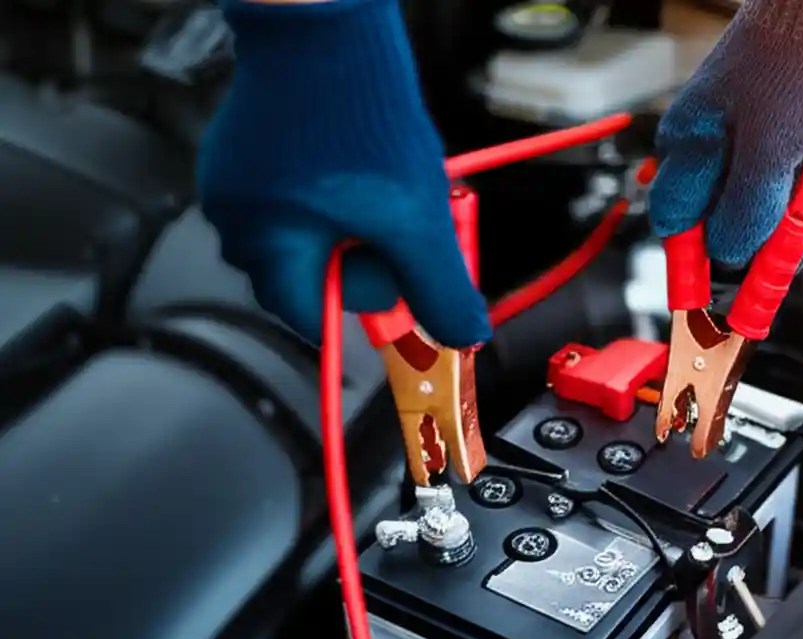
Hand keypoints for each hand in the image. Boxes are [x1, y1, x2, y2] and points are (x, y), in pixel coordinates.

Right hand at [197, 0, 489, 346]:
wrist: (326, 21)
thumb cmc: (359, 121)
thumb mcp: (413, 220)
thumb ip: (437, 288)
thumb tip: (461, 335)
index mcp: (261, 245)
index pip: (311, 314)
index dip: (367, 301)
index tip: (405, 281)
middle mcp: (233, 216)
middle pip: (312, 272)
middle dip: (368, 254)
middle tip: (405, 221)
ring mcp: (236, 176)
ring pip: (311, 229)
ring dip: (359, 219)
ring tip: (389, 181)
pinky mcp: (249, 144)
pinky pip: (299, 190)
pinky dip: (339, 186)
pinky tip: (365, 155)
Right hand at [648, 0, 802, 265]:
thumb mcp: (771, 144)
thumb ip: (746, 208)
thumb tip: (730, 259)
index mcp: (690, 143)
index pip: (679, 227)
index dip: (701, 264)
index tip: (718, 301)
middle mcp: (716, 145)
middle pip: (732, 223)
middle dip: (768, 230)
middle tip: (792, 216)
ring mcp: (756, 141)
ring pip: (773, 207)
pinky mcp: (793, 135)